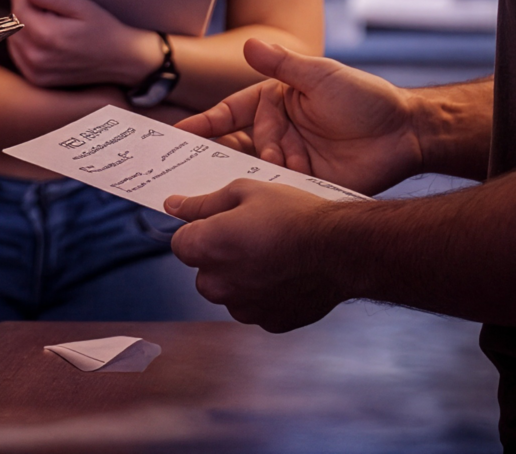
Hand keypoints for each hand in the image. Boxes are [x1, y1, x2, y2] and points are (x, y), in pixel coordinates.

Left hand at [8, 0, 157, 88]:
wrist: (120, 60)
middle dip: (22, 12)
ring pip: (13, 41)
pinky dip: (24, 45)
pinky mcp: (38, 80)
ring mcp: (36, 72)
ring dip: (21, 29)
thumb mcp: (80, 6)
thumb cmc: (103, 30)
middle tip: (42, 7)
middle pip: (13, 26)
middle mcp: (38, 57)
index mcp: (48, 36)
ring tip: (46, 23)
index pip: (18, 10)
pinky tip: (42, 39)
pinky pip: (19, 56)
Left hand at [164, 178, 346, 330]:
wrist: (342, 250)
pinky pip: (256, 307)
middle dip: (220, 257)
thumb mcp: (246, 192)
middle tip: (251, 237)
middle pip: (204, 271)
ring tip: (272, 256)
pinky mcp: (268, 323)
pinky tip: (285, 274)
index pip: (181, 243)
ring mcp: (243, 308)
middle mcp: (218, 284)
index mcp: (206, 248)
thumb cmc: (295, 216)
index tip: (220, 224)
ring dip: (241, 278)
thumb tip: (174, 205)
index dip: (200, 231)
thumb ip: (204, 203)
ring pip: (230, 292)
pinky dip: (265, 294)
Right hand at [176, 37, 419, 195]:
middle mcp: (276, 130)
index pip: (230, 113)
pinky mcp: (304, 184)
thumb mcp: (321, 75)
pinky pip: (277, 189)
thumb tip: (249, 42)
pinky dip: (268, 192)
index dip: (204, 123)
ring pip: (254, 168)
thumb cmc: (364, 97)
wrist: (405, 134)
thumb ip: (282, 64)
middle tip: (189, 167)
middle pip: (235, 144)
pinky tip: (262, 195)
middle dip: (214, 155)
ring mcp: (289, 158)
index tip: (179, 133)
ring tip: (245, 174)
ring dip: (248, 171)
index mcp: (273, 101)